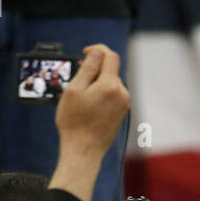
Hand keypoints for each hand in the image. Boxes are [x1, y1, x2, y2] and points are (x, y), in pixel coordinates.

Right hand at [48, 45, 129, 200]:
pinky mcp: (122, 112)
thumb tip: (97, 53)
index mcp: (111, 85)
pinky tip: (88, 104)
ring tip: (80, 96)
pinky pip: (112, 94)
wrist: (84, 150)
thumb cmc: (75, 122)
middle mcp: (122, 93)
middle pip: (110, 69)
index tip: (84, 54)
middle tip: (76, 79)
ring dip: (96, 81)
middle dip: (94, 69)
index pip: (110, 56)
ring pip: (110, 82)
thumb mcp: (75, 89)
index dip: (96, 50)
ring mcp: (124, 104)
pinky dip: (101, 92)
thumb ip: (88, 68)